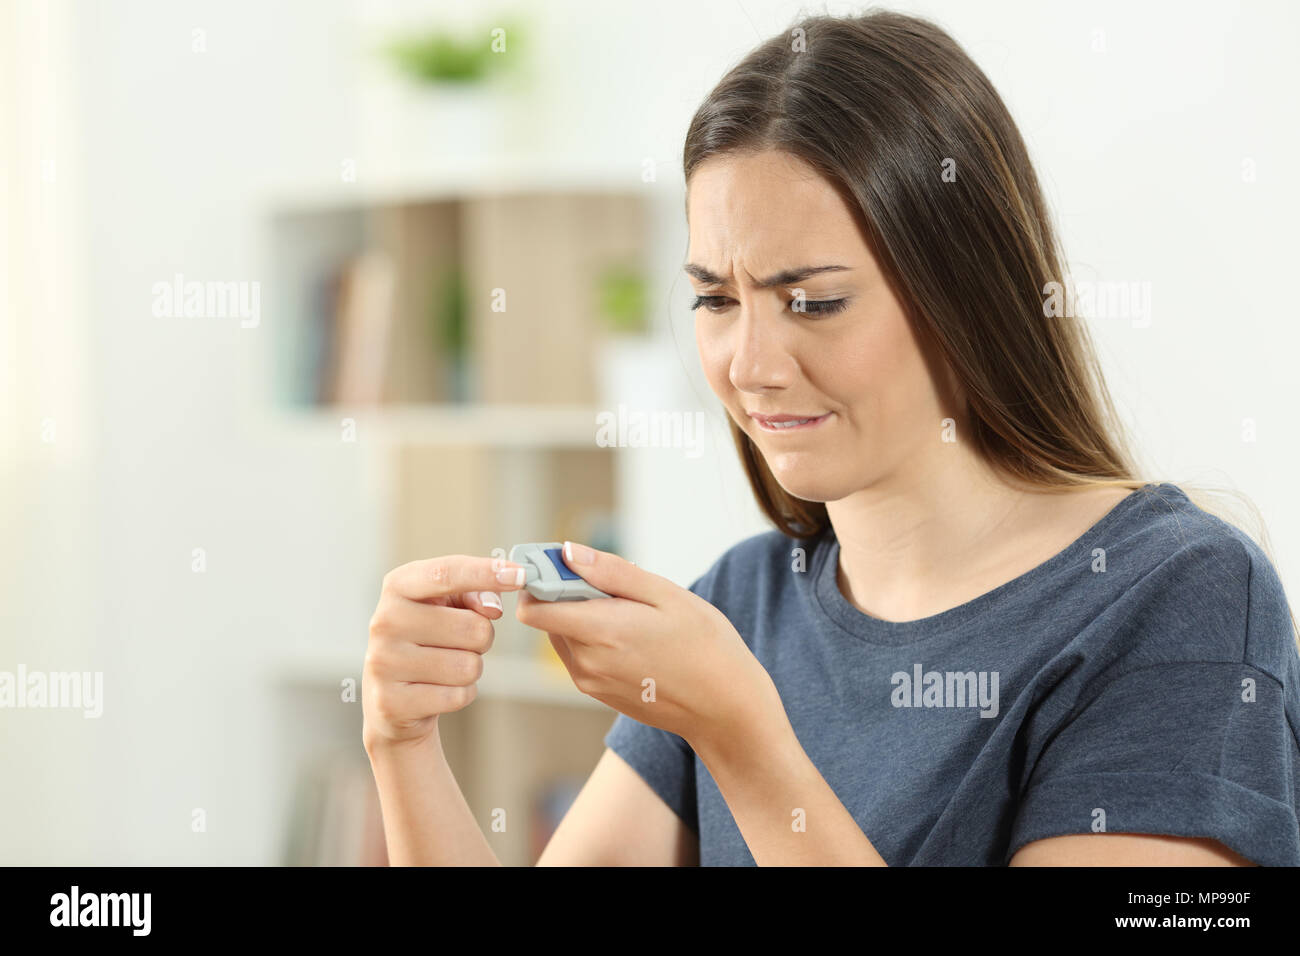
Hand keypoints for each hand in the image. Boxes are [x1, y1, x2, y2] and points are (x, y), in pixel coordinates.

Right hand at [362, 554, 525, 748]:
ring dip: (471, 668)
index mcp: (398, 587)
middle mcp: (385, 621)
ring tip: (447, 667)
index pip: (445, 573)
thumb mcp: (447, 606)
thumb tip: (492, 606)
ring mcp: (384, 662)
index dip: (486, 572)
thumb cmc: (429, 640)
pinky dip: (461, 694)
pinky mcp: (393, 702)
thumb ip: (474, 594)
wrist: (394, 700)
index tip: (521, 574)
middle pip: (473, 626)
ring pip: (468, 666)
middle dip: (483, 638)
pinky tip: (439, 690)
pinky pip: (458, 695)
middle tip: (462, 643)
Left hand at [514, 541, 786, 754]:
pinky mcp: (598, 693)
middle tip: (616, 587)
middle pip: (549, 617)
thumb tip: (569, 552)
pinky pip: (579, 654)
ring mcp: (591, 682)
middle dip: (570, 594)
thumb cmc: (706, 646)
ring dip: (582, 616)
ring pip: (563, 634)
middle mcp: (587, 662)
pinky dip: (594, 638)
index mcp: (601, 633)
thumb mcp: (666, 595)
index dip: (542, 580)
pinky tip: (633, 637)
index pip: (533, 608)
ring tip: (631, 614)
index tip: (566, 564)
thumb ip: (612, 572)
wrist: (725, 708)